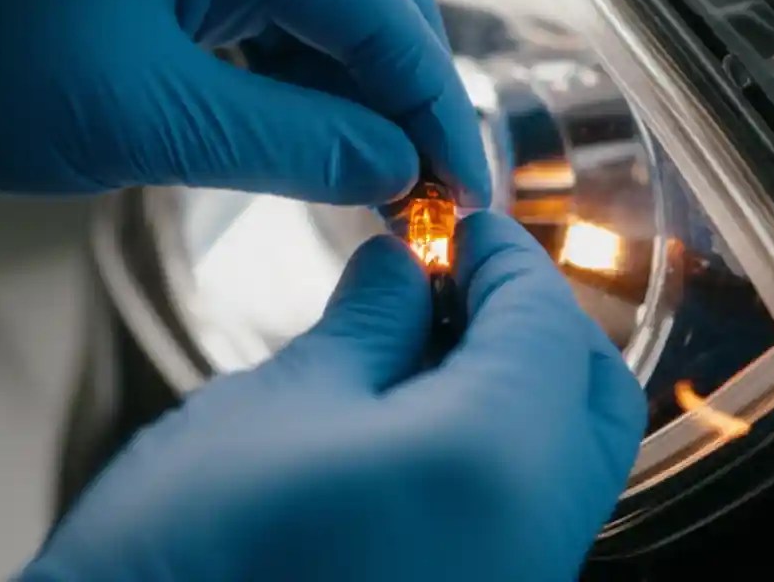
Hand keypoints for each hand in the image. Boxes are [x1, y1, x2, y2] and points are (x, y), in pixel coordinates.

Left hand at [0, 0, 489, 204]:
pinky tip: (331, 154)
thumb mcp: (145, 119)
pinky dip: (312, 97)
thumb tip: (397, 170)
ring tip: (391, 190)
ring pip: (334, 21)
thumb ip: (290, 146)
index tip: (462, 186)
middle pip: (372, 0)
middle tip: (439, 194)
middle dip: (410, 100)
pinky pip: (282, 33)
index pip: (374, 5)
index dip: (430, 104)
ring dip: (365, 105)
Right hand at [20, 213, 646, 581]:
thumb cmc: (184, 563)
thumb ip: (368, 325)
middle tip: (461, 274)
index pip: (546, 322)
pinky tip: (423, 416)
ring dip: (521, 380)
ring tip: (430, 339)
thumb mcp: (277, 408)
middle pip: (590, 389)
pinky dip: (502, 444)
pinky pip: (530, 509)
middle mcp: (536, 537)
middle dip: (535, 317)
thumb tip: (403, 273)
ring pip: (570, 454)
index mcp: (496, 461)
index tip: (464, 225)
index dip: (508, 256)